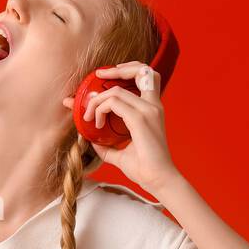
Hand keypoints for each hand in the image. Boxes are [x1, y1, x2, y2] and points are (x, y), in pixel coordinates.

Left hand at [61, 61, 180, 194]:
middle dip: (115, 70)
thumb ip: (107, 145)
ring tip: (90, 117)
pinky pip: (113, 102)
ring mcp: (148, 110)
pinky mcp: (140, 119)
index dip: (126, 69)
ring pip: (116, 90)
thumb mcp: (120, 152)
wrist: (158, 180)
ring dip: (97, 100)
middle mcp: (153, 105)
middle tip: (96, 77)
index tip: (105, 75)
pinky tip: (96, 122)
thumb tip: (91, 141)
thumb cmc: (144, 168)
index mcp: (153, 108)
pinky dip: (100, 109)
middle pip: (140, 69)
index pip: (145, 75)